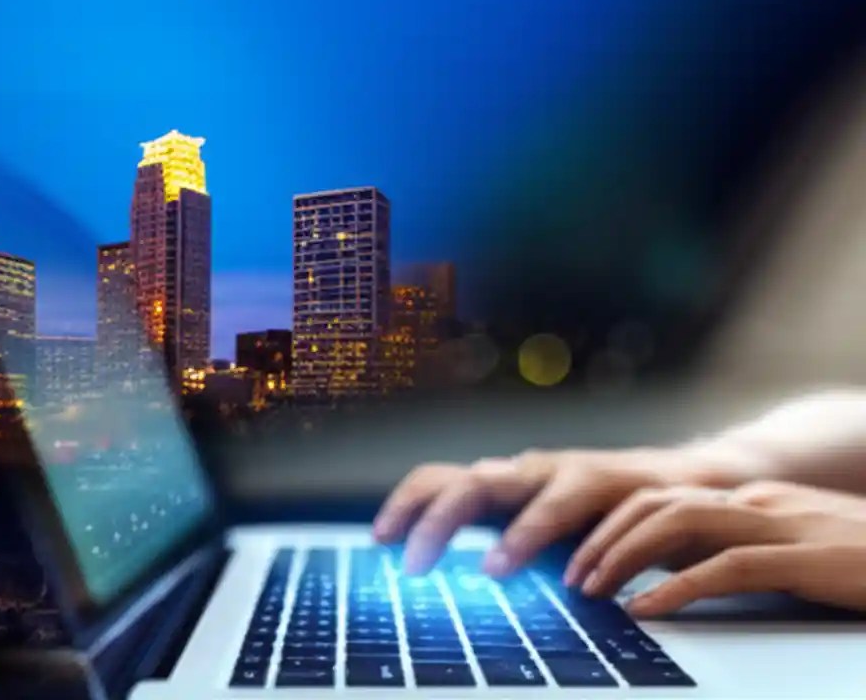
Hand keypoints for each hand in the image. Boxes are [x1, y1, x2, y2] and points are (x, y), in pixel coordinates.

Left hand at [373, 447, 728, 575]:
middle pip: (461, 482)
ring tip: (486, 575)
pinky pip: (570, 505)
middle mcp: (524, 473)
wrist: (688, 489)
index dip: (403, 506)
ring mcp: (562, 473)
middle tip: (411, 566)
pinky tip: (558, 576)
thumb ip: (504, 554)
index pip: (437, 482)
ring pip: (510, 485)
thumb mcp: (544, 541)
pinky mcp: (607, 482)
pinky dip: (558, 536)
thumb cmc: (603, 521)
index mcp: (503, 487)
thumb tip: (448, 593)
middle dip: (429, 521)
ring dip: (493, 531)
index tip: (377, 542)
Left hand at [564, 481, 865, 616]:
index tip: (578, 559)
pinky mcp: (806, 558)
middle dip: (603, 536)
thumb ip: (734, 554)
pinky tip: (644, 610)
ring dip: (624, 555)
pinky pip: (725, 568)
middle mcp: (760, 502)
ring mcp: (783, 524)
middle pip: (657, 502)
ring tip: (592, 590)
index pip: (663, 498)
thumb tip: (668, 576)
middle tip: (569, 577)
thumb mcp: (790, 556)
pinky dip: (675, 588)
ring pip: (679, 522)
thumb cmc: (864, 565)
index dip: (613, 525)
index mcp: (753, 501)